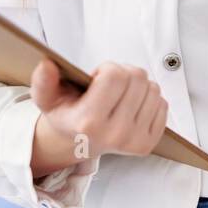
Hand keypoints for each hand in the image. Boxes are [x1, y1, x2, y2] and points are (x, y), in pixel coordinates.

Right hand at [30, 58, 167, 160]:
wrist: (80, 143)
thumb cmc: (68, 114)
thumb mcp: (48, 98)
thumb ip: (44, 81)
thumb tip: (46, 64)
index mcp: (89, 122)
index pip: (116, 75)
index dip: (107, 69)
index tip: (97, 78)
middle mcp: (114, 134)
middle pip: (138, 78)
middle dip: (124, 73)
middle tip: (110, 85)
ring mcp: (134, 141)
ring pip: (153, 88)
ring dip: (138, 86)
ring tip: (120, 96)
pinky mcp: (149, 143)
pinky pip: (163, 103)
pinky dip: (149, 99)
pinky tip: (131, 107)